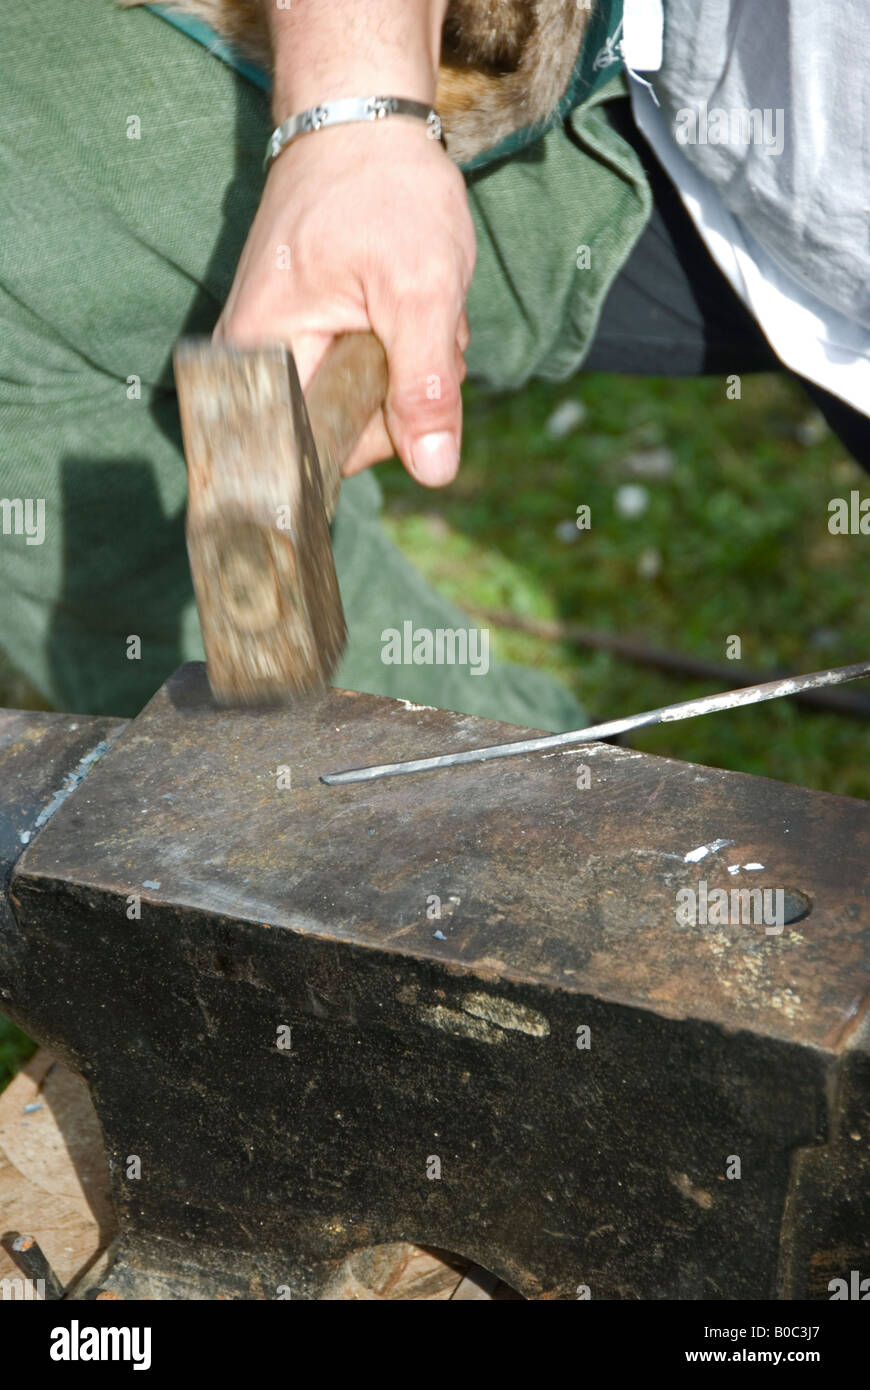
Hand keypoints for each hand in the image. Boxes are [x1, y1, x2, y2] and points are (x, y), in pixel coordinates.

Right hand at [215, 118, 475, 485]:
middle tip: (418, 319)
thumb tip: (434, 471)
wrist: (362, 121)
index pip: (319, 452)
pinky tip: (405, 305)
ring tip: (412, 302)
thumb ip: (424, 384)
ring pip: (365, 405)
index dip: (378, 433)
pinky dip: (402, 349)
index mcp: (264, 355)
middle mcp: (258, 362)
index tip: (407, 377)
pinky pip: (367, 376)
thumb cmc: (383, 190)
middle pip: (346, 432)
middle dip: (403, 389)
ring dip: (411, 366)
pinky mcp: (309, 338)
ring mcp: (285, 350)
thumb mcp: (421, 288)